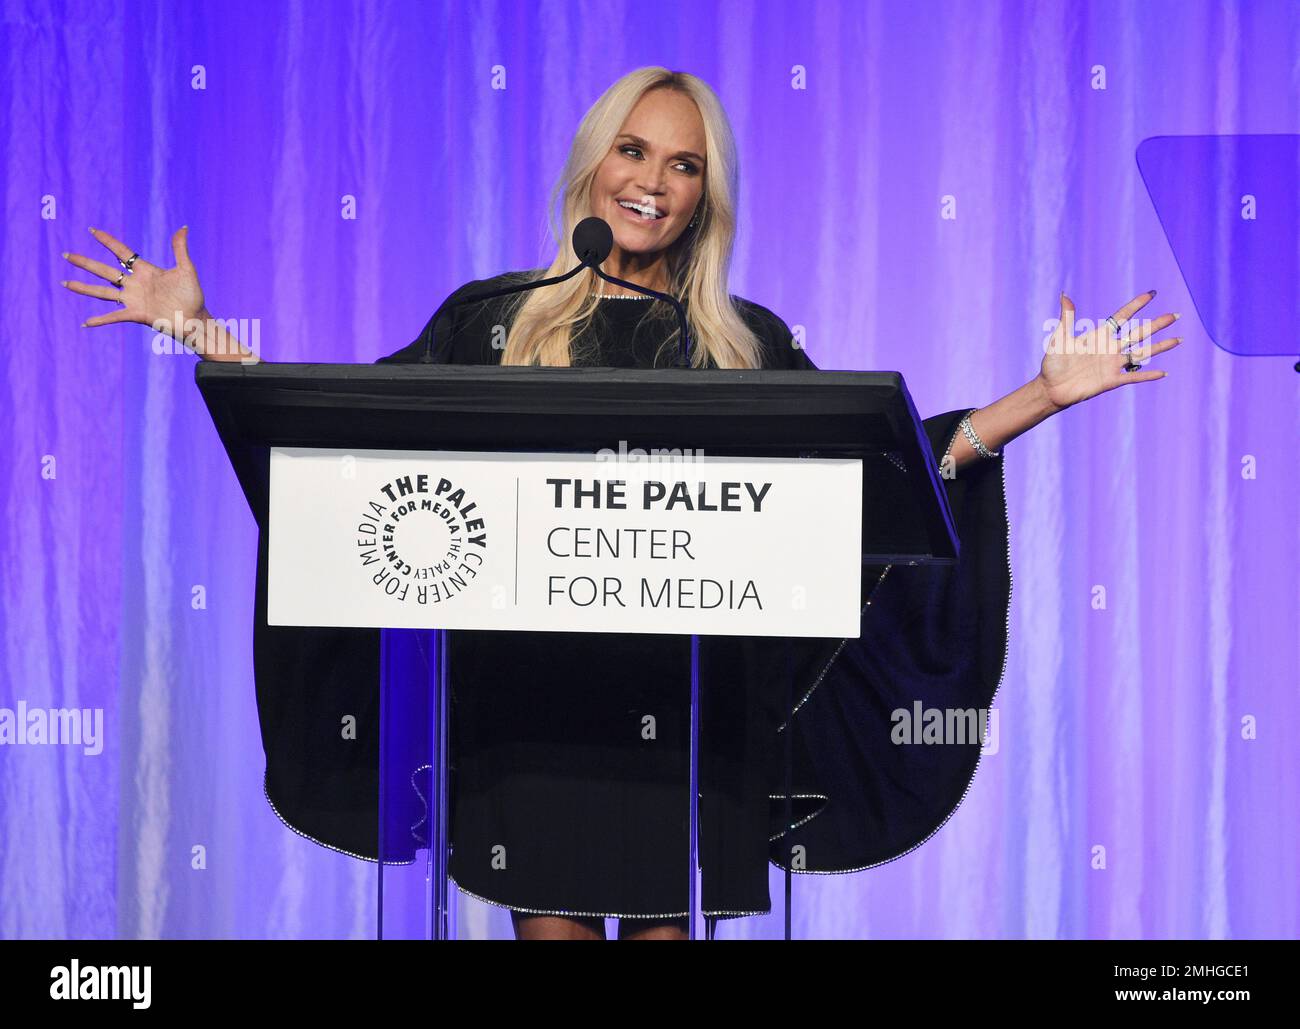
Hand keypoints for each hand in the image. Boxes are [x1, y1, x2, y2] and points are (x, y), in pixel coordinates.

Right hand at [61, 226, 204, 337]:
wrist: (196, 319)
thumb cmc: (192, 295)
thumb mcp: (186, 269)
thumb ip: (180, 249)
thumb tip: (183, 227)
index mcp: (145, 271)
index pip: (122, 253)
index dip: (107, 241)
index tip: (92, 230)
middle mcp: (135, 284)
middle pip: (105, 270)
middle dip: (86, 263)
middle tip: (66, 254)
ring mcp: (134, 300)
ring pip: (103, 292)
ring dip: (84, 288)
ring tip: (65, 283)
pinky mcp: (137, 314)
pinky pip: (114, 316)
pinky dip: (101, 320)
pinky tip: (86, 323)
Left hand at [1038, 290, 1182, 411]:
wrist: (1050, 388)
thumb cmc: (1054, 362)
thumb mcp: (1060, 338)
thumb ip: (1067, 317)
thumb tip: (1064, 294)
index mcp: (1100, 336)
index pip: (1122, 317)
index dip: (1136, 305)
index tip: (1152, 294)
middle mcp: (1110, 348)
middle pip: (1139, 333)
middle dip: (1157, 324)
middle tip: (1176, 315)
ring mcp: (1113, 364)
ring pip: (1142, 353)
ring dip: (1160, 347)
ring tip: (1178, 339)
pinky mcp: (1111, 381)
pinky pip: (1133, 377)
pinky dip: (1147, 375)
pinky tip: (1163, 372)